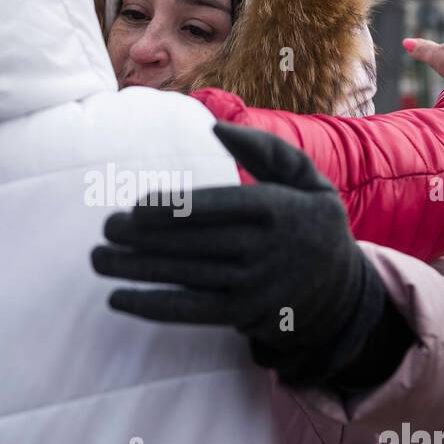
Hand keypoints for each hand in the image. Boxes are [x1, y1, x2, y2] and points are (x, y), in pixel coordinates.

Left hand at [90, 123, 389, 388]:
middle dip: (143, 238)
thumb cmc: (312, 224)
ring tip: (100, 259)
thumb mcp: (308, 179)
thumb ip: (267, 150)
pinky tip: (120, 299)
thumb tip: (216, 128)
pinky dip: (152, 306)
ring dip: (137, 270)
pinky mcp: (244, 315)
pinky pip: (191, 311)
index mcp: (278, 209)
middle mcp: (266, 249)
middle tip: (105, 229)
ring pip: (186, 276)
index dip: (175, 209)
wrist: (344, 293)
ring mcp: (255, 286)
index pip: (219, 207)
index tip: (136, 208)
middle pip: (194, 242)